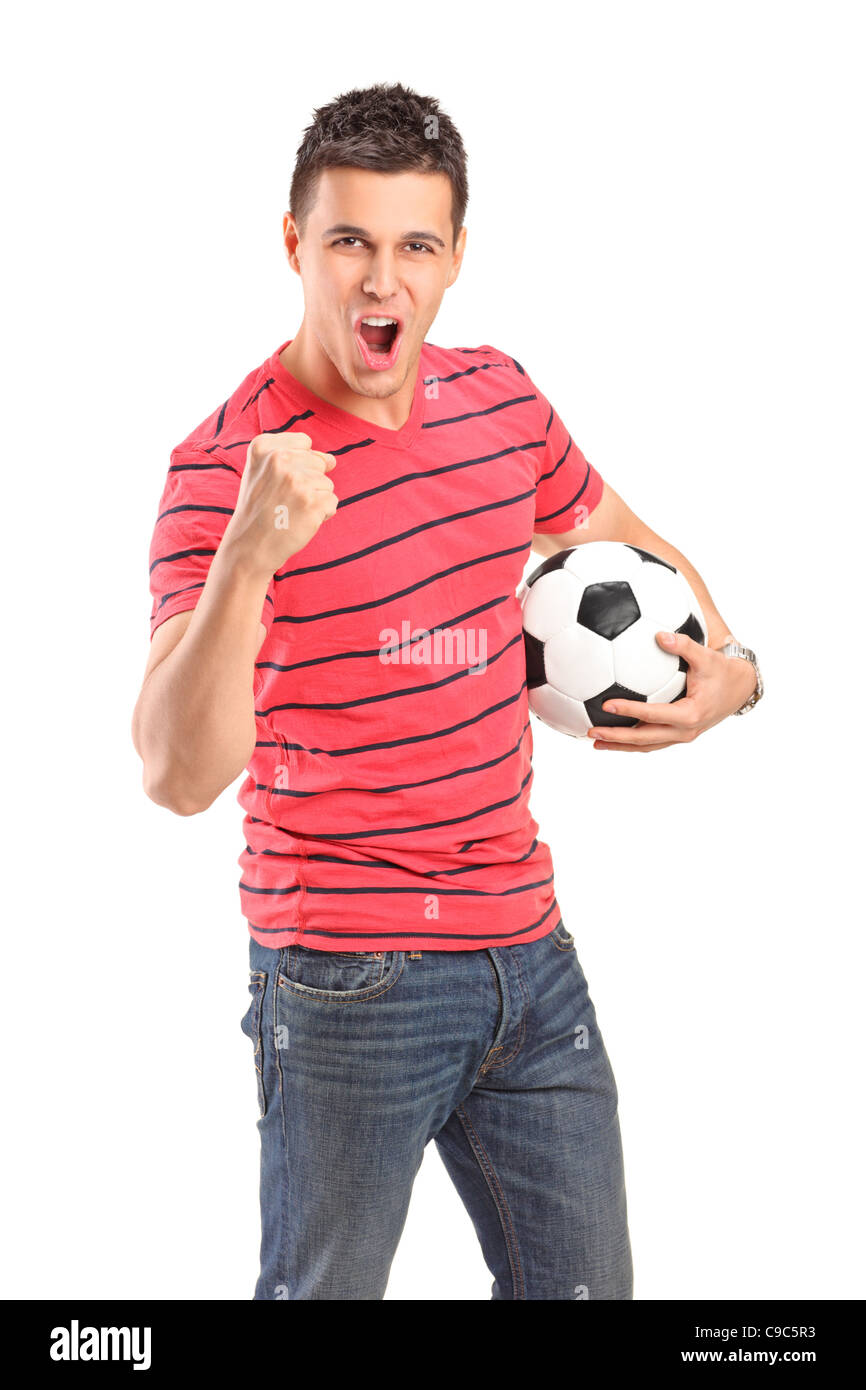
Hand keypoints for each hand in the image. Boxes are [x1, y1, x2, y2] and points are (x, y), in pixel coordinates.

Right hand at [222, 431, 337, 577]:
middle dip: (308, 483)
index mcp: (263, 447)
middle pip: (319, 463)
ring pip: (327, 484)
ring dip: (314, 500)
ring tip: (290, 511)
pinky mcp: (312, 502)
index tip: (277, 482)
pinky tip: (300, 521)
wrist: (250, 546)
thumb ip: (297, 457)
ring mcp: (296, 481)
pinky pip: (332, 502)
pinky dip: (322, 514)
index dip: (298, 465)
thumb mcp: (263, 473)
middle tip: (284, 501)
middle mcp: (279, 459)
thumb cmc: (260, 509)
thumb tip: (332, 460)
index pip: (304, 443)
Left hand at [586, 630, 756, 750]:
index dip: (629, 710)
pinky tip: (613, 738)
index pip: (653, 714)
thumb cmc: (721, 670)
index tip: (607, 705)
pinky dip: (632, 742)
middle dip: (617, 738)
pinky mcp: (679, 735)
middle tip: (592, 732)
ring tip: (595, 743)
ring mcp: (682, 736)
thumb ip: (683, 645)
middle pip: (645, 739)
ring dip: (621, 745)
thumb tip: (660, 635)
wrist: (740, 688)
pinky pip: (652, 742)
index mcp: (690, 714)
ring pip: (646, 746)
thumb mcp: (706, 656)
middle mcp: (685, 730)